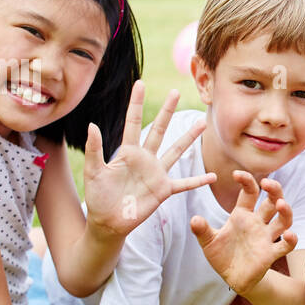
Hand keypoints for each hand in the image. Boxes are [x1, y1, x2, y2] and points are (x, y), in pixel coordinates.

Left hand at [83, 82, 217, 235]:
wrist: (108, 221)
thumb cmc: (98, 197)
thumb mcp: (93, 172)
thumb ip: (95, 149)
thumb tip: (92, 125)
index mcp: (127, 151)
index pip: (133, 122)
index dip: (136, 103)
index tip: (140, 83)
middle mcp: (145, 158)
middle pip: (159, 129)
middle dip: (167, 111)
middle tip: (175, 92)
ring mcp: (156, 173)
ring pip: (176, 151)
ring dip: (189, 138)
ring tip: (202, 124)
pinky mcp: (163, 190)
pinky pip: (184, 185)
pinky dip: (198, 181)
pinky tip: (212, 177)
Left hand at [190, 171, 296, 294]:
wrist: (232, 278)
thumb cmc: (222, 256)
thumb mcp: (208, 242)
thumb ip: (202, 230)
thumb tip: (194, 219)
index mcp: (242, 215)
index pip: (249, 192)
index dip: (246, 181)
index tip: (236, 174)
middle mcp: (258, 223)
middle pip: (272, 201)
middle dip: (274, 190)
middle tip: (268, 183)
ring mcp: (266, 237)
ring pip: (283, 220)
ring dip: (285, 211)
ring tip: (281, 203)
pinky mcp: (271, 253)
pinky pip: (286, 245)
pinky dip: (291, 239)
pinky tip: (289, 235)